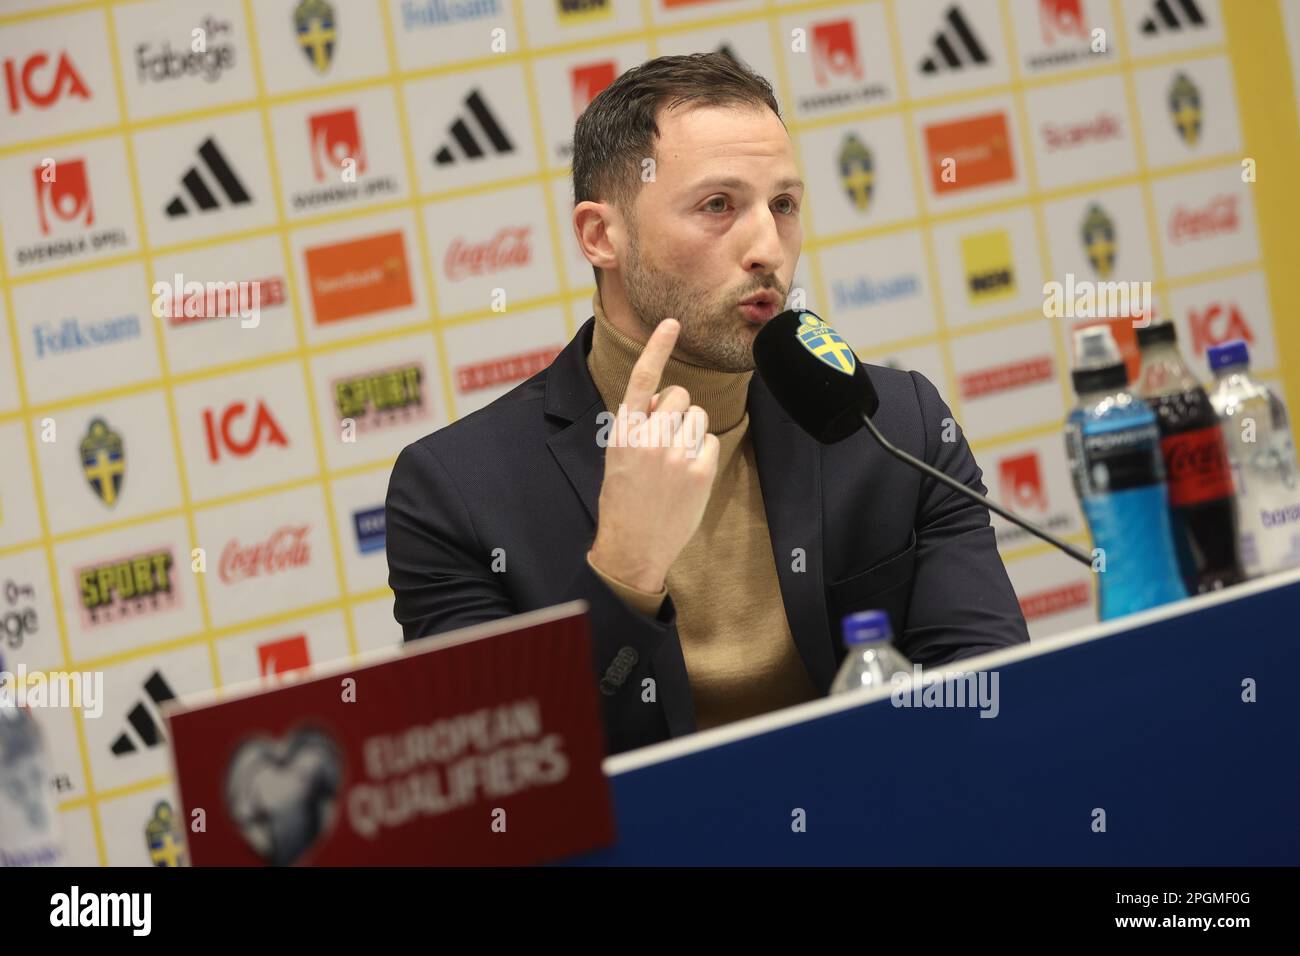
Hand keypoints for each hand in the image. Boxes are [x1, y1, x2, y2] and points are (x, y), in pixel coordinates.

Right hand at [589, 319, 719, 592]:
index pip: (641, 381)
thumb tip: (666, 400)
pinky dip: (703, 453)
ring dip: (691, 431)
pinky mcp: (699, 471)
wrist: (632, 546)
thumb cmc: (624, 499)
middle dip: (678, 409)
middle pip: (679, 396)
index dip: (656, 349)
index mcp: (623, 431)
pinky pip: (711, 441)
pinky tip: (687, 476)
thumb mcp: (618, 456)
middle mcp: (649, 438)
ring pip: (698, 417)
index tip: (671, 323)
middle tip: (667, 439)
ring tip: (674, 462)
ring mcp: (675, 454)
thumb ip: (639, 423)